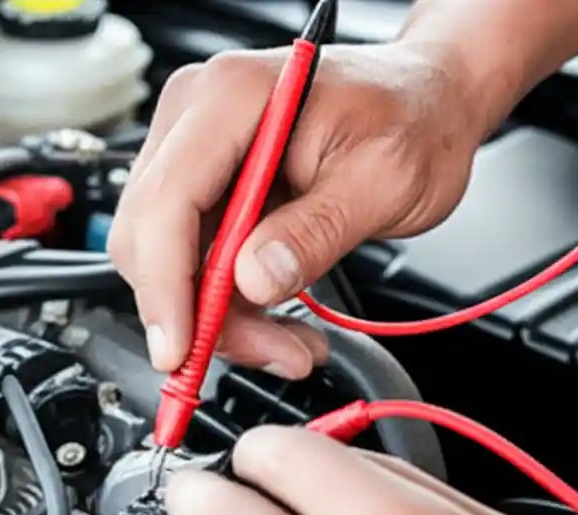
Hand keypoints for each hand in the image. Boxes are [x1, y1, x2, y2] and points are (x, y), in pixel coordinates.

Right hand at [108, 42, 483, 378]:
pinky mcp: (205, 185)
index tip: (182, 349)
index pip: (167, 200)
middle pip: (151, 236)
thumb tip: (254, 281)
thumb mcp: (384, 181)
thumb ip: (316, 232)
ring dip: (219, 318)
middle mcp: (197, 116)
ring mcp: (195, 151)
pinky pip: (193, 260)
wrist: (427, 99)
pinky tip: (277, 323)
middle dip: (196, 311)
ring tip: (290, 346)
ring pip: (168, 260)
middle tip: (267, 354)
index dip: (166, 284)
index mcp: (232, 97)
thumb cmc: (412, 118)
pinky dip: (228, 303)